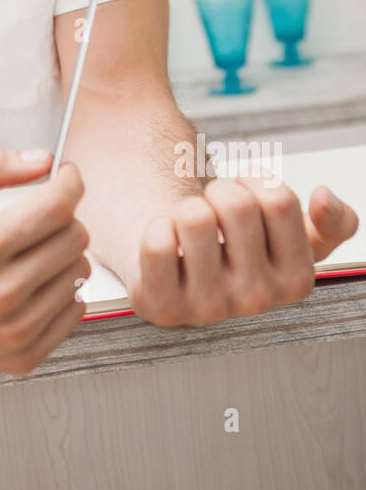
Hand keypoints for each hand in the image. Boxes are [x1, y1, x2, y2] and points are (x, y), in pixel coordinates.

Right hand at [0, 145, 90, 374]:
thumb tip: (41, 161)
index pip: (58, 206)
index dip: (68, 181)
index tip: (64, 176)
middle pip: (74, 238)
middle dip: (61, 215)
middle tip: (36, 212)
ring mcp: (11, 333)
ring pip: (78, 273)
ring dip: (60, 252)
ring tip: (26, 248)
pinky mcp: (18, 358)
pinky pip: (73, 312)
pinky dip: (60, 290)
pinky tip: (31, 280)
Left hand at [126, 176, 358, 327]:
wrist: (184, 263)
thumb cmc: (238, 243)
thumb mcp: (294, 233)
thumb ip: (333, 221)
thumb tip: (324, 197)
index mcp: (296, 280)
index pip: (279, 199)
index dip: (255, 180)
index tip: (248, 194)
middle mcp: (256, 301)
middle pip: (236, 204)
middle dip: (219, 191)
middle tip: (214, 210)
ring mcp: (208, 308)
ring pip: (194, 217)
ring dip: (188, 207)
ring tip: (190, 228)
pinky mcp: (163, 307)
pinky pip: (157, 243)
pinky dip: (156, 228)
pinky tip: (166, 243)